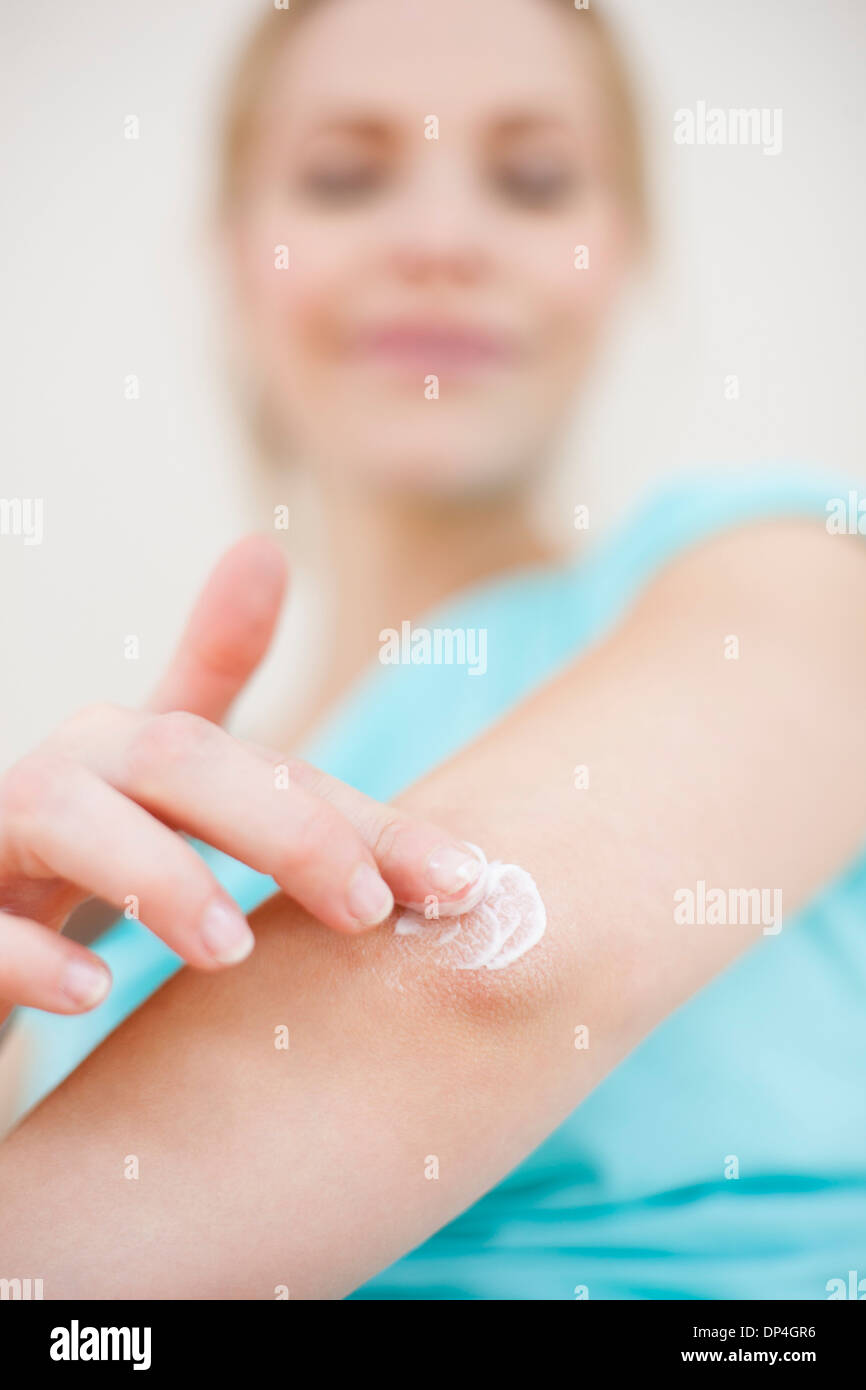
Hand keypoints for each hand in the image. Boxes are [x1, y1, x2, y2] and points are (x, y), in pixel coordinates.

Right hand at [0, 537, 482, 1021]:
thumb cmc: (70, 853)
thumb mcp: (148, 779)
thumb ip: (212, 685)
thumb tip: (262, 545)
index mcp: (127, 748)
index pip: (262, 766)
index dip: (362, 819)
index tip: (460, 879)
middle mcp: (61, 774)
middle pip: (172, 757)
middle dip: (281, 825)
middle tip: (366, 911)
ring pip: (56, 812)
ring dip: (154, 872)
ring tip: (232, 948)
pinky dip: (21, 953)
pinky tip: (90, 992)